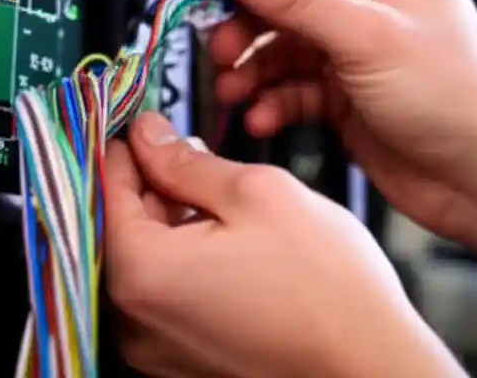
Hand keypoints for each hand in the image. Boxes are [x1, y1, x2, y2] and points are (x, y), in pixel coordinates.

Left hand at [105, 112, 460, 377]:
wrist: (372, 365)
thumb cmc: (326, 286)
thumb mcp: (256, 193)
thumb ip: (186, 161)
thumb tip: (147, 134)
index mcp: (140, 272)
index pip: (104, 189)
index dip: (128, 146)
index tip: (147, 122)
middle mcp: (133, 320)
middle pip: (120, 228)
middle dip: (154, 186)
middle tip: (196, 158)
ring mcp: (155, 349)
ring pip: (145, 262)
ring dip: (171, 225)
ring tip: (225, 206)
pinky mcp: (181, 363)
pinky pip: (166, 298)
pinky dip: (186, 265)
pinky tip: (231, 249)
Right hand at [209, 0, 476, 240]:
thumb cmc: (457, 100)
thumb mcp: (365, 37)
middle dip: (244, 22)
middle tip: (217, 47)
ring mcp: (355, 47)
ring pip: (280, 43)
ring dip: (251, 67)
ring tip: (232, 90)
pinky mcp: (346, 92)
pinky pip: (292, 86)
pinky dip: (271, 101)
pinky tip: (261, 117)